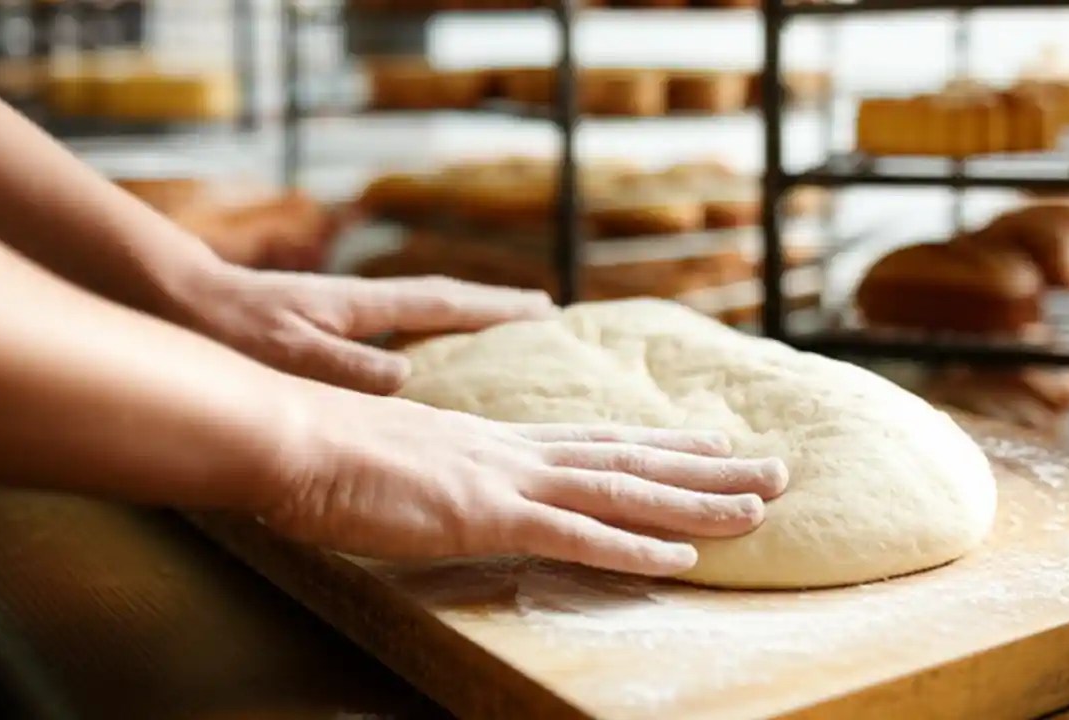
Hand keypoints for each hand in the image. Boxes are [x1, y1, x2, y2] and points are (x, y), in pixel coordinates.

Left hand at [166, 263, 555, 394]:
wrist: (172, 302)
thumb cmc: (228, 330)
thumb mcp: (289, 353)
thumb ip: (346, 366)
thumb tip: (407, 377)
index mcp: (360, 307)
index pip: (442, 303)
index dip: (495, 308)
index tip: (544, 310)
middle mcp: (360, 305)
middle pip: (441, 301)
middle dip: (491, 307)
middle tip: (541, 313)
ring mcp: (342, 315)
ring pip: (417, 315)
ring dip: (461, 320)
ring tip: (499, 333)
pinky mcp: (322, 330)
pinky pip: (391, 332)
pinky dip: (422, 338)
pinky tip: (423, 360)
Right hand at [259, 386, 788, 575]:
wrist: (291, 435)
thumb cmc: (332, 447)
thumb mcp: (408, 452)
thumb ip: (448, 467)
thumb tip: (463, 480)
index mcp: (502, 439)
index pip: (602, 440)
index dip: (666, 445)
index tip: (716, 443)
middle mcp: (520, 452)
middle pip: (634, 460)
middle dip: (710, 469)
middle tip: (777, 472)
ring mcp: (508, 481)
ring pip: (623, 493)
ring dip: (695, 505)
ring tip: (759, 510)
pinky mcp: (486, 516)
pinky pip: (574, 539)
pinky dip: (631, 552)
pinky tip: (679, 563)